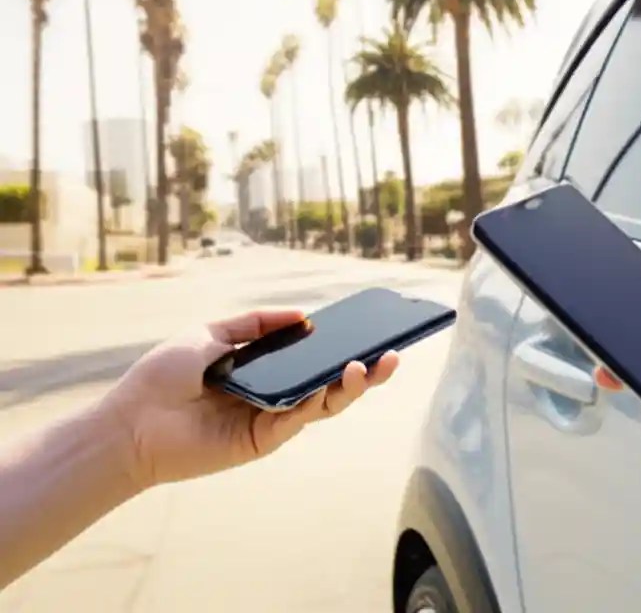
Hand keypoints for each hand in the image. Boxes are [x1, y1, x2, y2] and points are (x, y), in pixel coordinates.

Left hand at [100, 309, 399, 487]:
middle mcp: (274, 395)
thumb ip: (254, 324)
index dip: (341, 344)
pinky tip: (332, 382)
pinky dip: (318, 401)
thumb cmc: (162, 377)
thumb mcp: (209, 333)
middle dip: (365, 369)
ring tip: (371, 365)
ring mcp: (272, 419)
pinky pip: (299, 418)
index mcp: (264, 370)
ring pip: (324, 403)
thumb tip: (303, 316)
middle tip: (393, 352)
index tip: (368, 328)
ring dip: (352, 385)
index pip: (312, 357)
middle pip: (329, 382)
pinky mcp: (263, 440)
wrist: (131, 422)